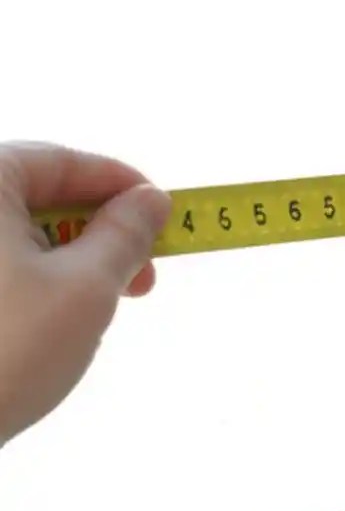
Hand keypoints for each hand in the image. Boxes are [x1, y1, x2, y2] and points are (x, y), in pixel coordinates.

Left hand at [0, 142, 170, 445]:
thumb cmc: (3, 350)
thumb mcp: (87, 288)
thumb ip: (126, 234)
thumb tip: (151, 201)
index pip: (62, 160)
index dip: (123, 185)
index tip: (163, 217)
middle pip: (35, 195)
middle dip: (97, 232)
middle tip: (140, 275)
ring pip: (12, 234)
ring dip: (66, 260)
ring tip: (95, 308)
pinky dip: (27, 281)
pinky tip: (47, 323)